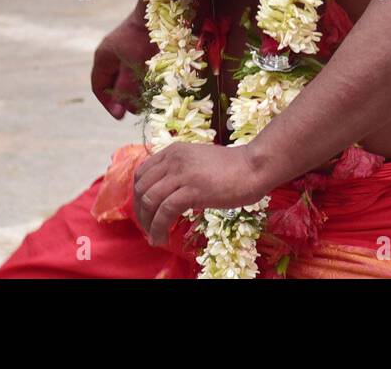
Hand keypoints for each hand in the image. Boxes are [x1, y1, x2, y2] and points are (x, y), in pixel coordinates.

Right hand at [91, 17, 152, 118]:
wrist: (156, 13)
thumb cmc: (143, 39)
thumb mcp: (133, 67)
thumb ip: (125, 88)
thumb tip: (120, 111)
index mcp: (103, 58)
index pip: (99, 86)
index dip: (108, 103)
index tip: (121, 115)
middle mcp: (109, 54)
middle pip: (111, 83)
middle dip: (122, 98)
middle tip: (137, 109)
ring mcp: (121, 51)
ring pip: (124, 77)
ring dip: (133, 90)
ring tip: (145, 100)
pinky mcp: (134, 48)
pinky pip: (133, 70)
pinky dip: (139, 80)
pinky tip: (150, 86)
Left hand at [133, 142, 268, 245]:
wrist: (253, 167)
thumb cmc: (231, 167)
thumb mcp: (197, 161)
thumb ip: (180, 170)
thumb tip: (166, 194)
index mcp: (173, 151)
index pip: (141, 173)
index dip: (138, 195)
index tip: (144, 211)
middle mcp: (173, 159)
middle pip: (141, 188)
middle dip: (140, 212)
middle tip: (148, 227)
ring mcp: (182, 174)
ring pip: (150, 200)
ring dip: (148, 223)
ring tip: (154, 236)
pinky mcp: (192, 190)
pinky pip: (165, 211)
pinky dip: (158, 228)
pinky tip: (162, 238)